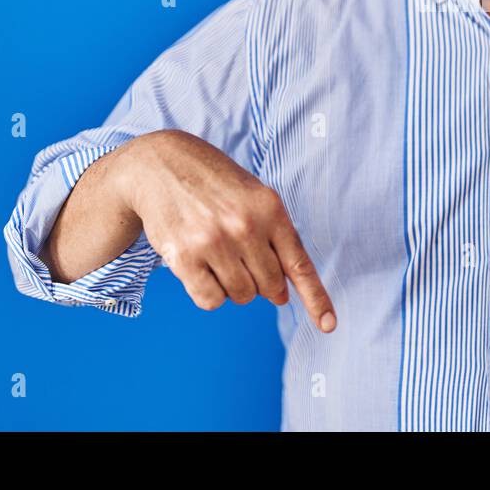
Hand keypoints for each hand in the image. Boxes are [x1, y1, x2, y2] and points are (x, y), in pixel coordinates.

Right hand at [117, 130, 336, 331]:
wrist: (161, 165)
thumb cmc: (215, 185)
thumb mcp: (255, 198)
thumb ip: (274, 240)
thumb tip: (282, 295)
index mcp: (270, 209)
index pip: (298, 264)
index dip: (316, 298)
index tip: (328, 325)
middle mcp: (245, 226)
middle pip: (269, 286)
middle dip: (262, 284)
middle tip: (243, 261)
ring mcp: (214, 242)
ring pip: (241, 296)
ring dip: (234, 287)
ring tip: (219, 256)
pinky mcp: (184, 257)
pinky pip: (211, 301)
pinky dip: (211, 294)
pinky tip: (203, 269)